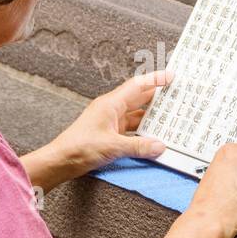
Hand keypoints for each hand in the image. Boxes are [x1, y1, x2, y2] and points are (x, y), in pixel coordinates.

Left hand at [25, 71, 171, 190]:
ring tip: (169, 118)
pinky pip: (131, 131)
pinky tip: (153, 138)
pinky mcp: (109, 135)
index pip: (137, 86)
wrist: (61, 161)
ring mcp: (110, 123)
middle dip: (157, 97)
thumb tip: (159, 146)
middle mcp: (111, 110)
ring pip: (136, 116)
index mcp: (111, 104)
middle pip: (139, 99)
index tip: (170, 76)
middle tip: (175, 95)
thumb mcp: (113, 146)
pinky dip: (142, 133)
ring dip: (151, 118)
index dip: (155, 80)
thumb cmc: (80, 147)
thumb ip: (139, 146)